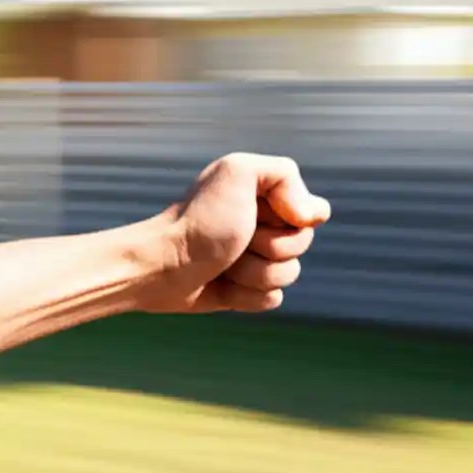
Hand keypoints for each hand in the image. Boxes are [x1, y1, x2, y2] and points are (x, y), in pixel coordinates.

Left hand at [140, 153, 331, 313]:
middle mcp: (259, 223)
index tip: (257, 213)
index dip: (291, 220)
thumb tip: (313, 215)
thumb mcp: (237, 174)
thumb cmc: (198, 221)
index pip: (312, 213)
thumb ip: (284, 174)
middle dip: (271, 248)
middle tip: (236, 241)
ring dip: (256, 273)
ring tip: (224, 264)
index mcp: (261, 193)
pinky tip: (221, 286)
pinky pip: (271, 299)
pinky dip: (247, 296)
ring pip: (289, 275)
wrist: (160, 268)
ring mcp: (252, 258)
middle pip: (301, 245)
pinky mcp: (243, 289)